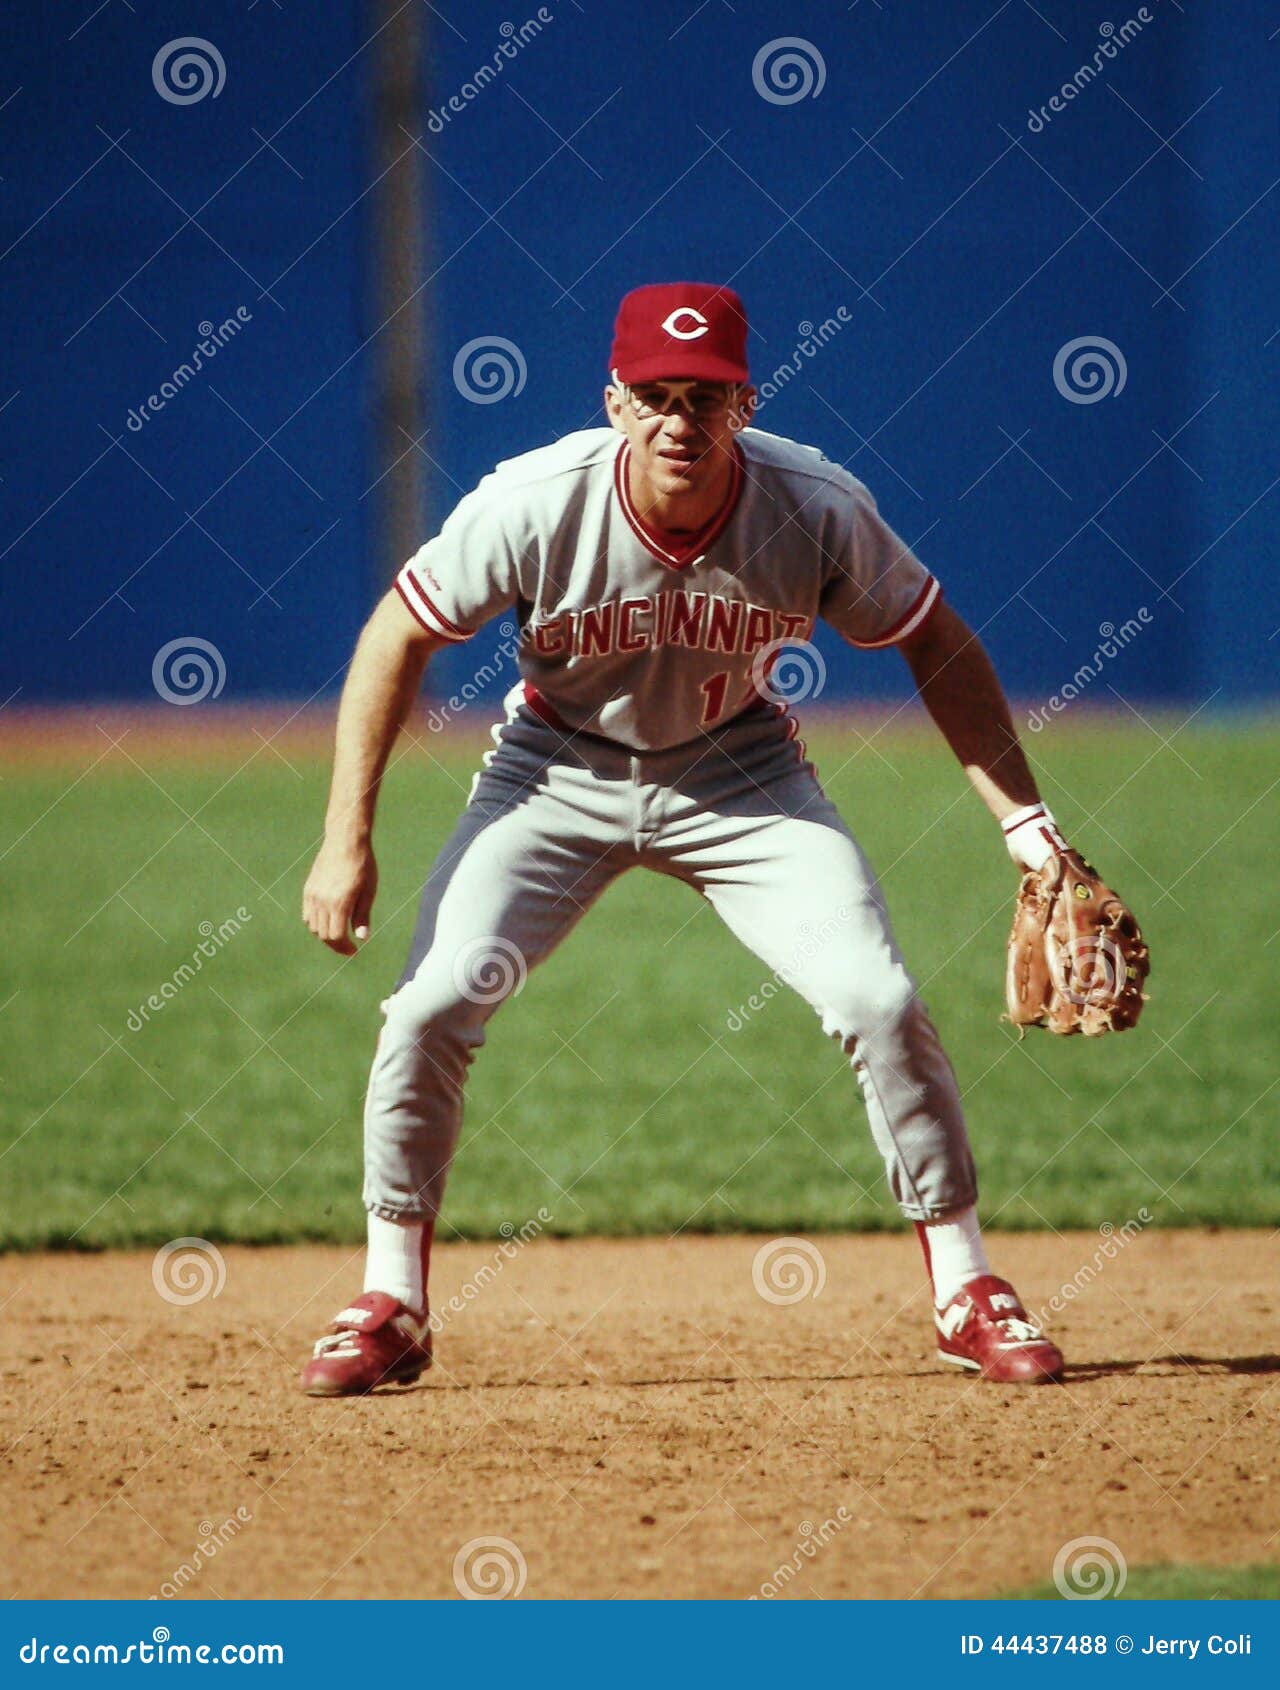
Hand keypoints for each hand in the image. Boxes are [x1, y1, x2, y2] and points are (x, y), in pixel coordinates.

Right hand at [302, 836, 377, 956]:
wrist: (345, 841)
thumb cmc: (362, 865)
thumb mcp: (368, 891)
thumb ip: (362, 915)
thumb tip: (362, 938)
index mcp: (339, 903)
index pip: (336, 936)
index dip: (345, 947)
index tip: (354, 950)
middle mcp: (322, 901)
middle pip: (323, 935)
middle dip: (336, 944)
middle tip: (348, 947)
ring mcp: (312, 895)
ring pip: (313, 927)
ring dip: (325, 935)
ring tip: (339, 935)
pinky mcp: (308, 889)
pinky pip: (307, 915)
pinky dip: (316, 924)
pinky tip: (328, 922)